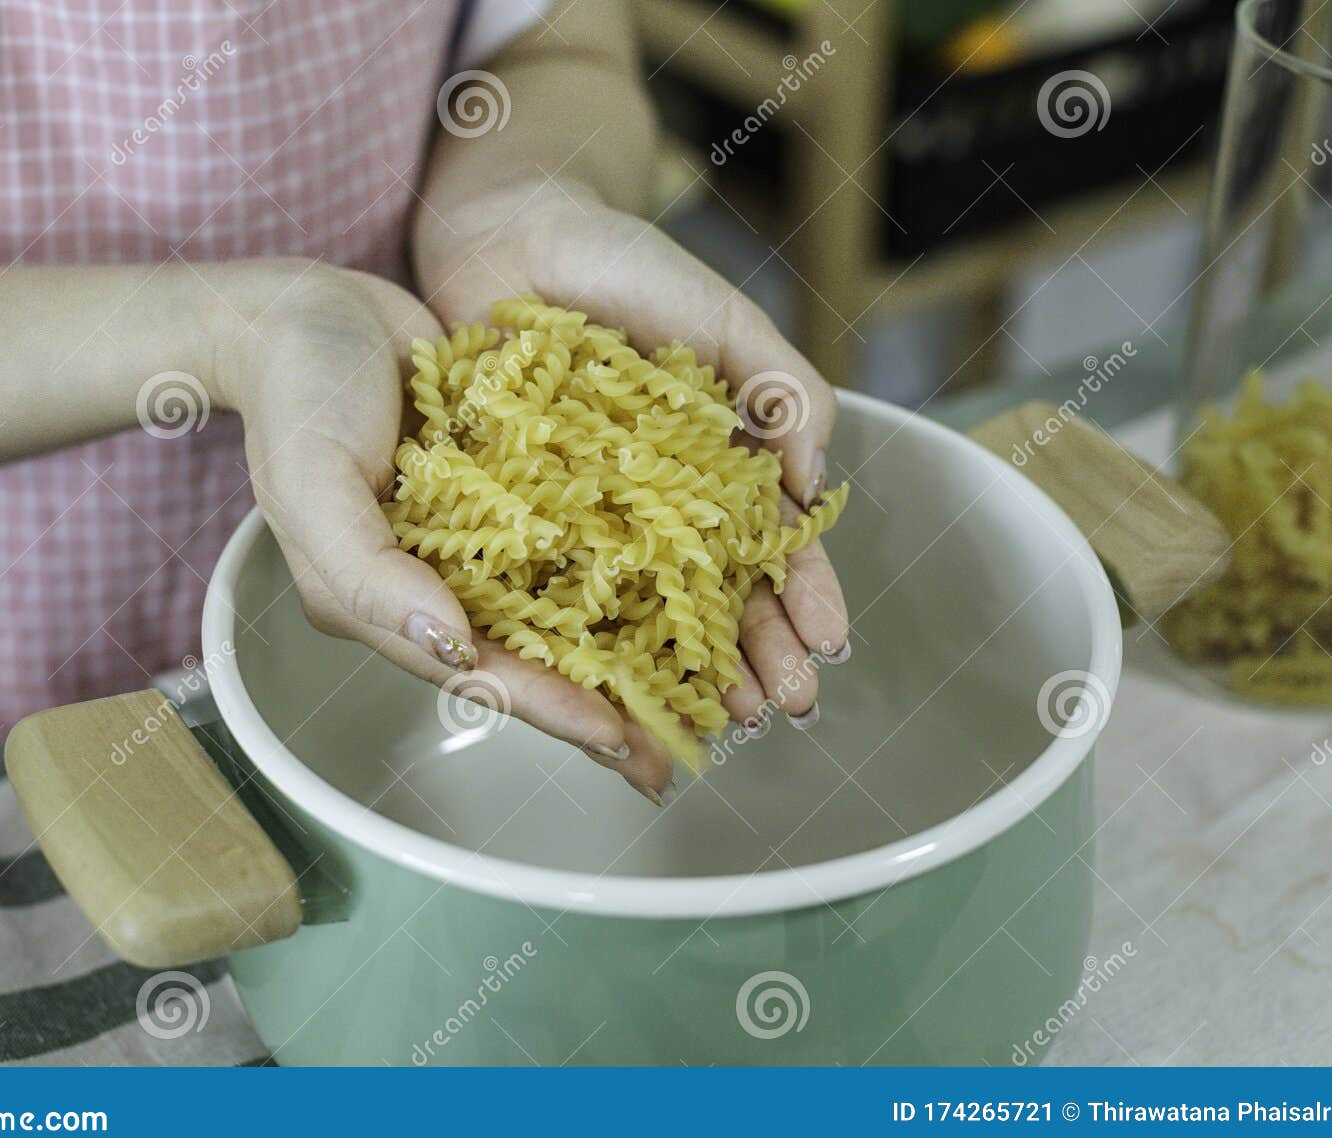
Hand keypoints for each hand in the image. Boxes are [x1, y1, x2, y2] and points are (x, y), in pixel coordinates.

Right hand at [209, 259, 639, 789]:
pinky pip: (573, 533)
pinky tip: (680, 579)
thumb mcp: (312, 486)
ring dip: (626, 647)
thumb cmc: (296, 396)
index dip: (549, 709)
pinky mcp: (510, 487)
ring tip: (695, 686)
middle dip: (602, 705)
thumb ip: (368, 575)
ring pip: (564, 607)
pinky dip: (622, 560)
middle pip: (534, 658)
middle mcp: (442, 581)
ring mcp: (481, 536)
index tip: (618, 739)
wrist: (306, 307)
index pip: (480, 672)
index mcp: (388, 602)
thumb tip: (452, 643)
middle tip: (674, 751)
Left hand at [414, 182, 850, 785]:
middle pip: (720, 587)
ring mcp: (596, 506)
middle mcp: (662, 491)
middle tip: (780, 708)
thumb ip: (780, 382)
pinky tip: (616, 680)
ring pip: (649, 602)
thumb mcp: (719, 312)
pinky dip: (594, 634)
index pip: (774, 536)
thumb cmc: (618, 260)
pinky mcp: (527, 510)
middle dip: (757, 649)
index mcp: (718, 449)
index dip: (804, 591)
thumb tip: (816, 475)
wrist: (504, 228)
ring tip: (716, 715)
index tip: (827, 645)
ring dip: (688, 661)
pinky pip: (564, 582)